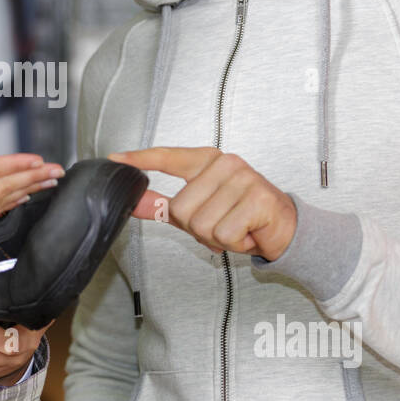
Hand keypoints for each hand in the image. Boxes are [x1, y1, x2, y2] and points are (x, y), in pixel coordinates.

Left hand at [109, 147, 296, 260]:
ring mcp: (243, 179)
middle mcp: (225, 164)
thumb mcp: (200, 209)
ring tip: (235, 228)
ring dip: (216, 238)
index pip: (168, 157)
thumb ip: (166, 205)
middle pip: (181, 208)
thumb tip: (135, 201)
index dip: (140, 159)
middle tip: (221, 224)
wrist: (284, 228)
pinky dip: (234, 243)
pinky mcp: (257, 199)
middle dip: (198, 228)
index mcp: (209, 160)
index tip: (115, 159)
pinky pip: (223, 233)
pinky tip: (247, 233)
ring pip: (201, 223)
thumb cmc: (241, 216)